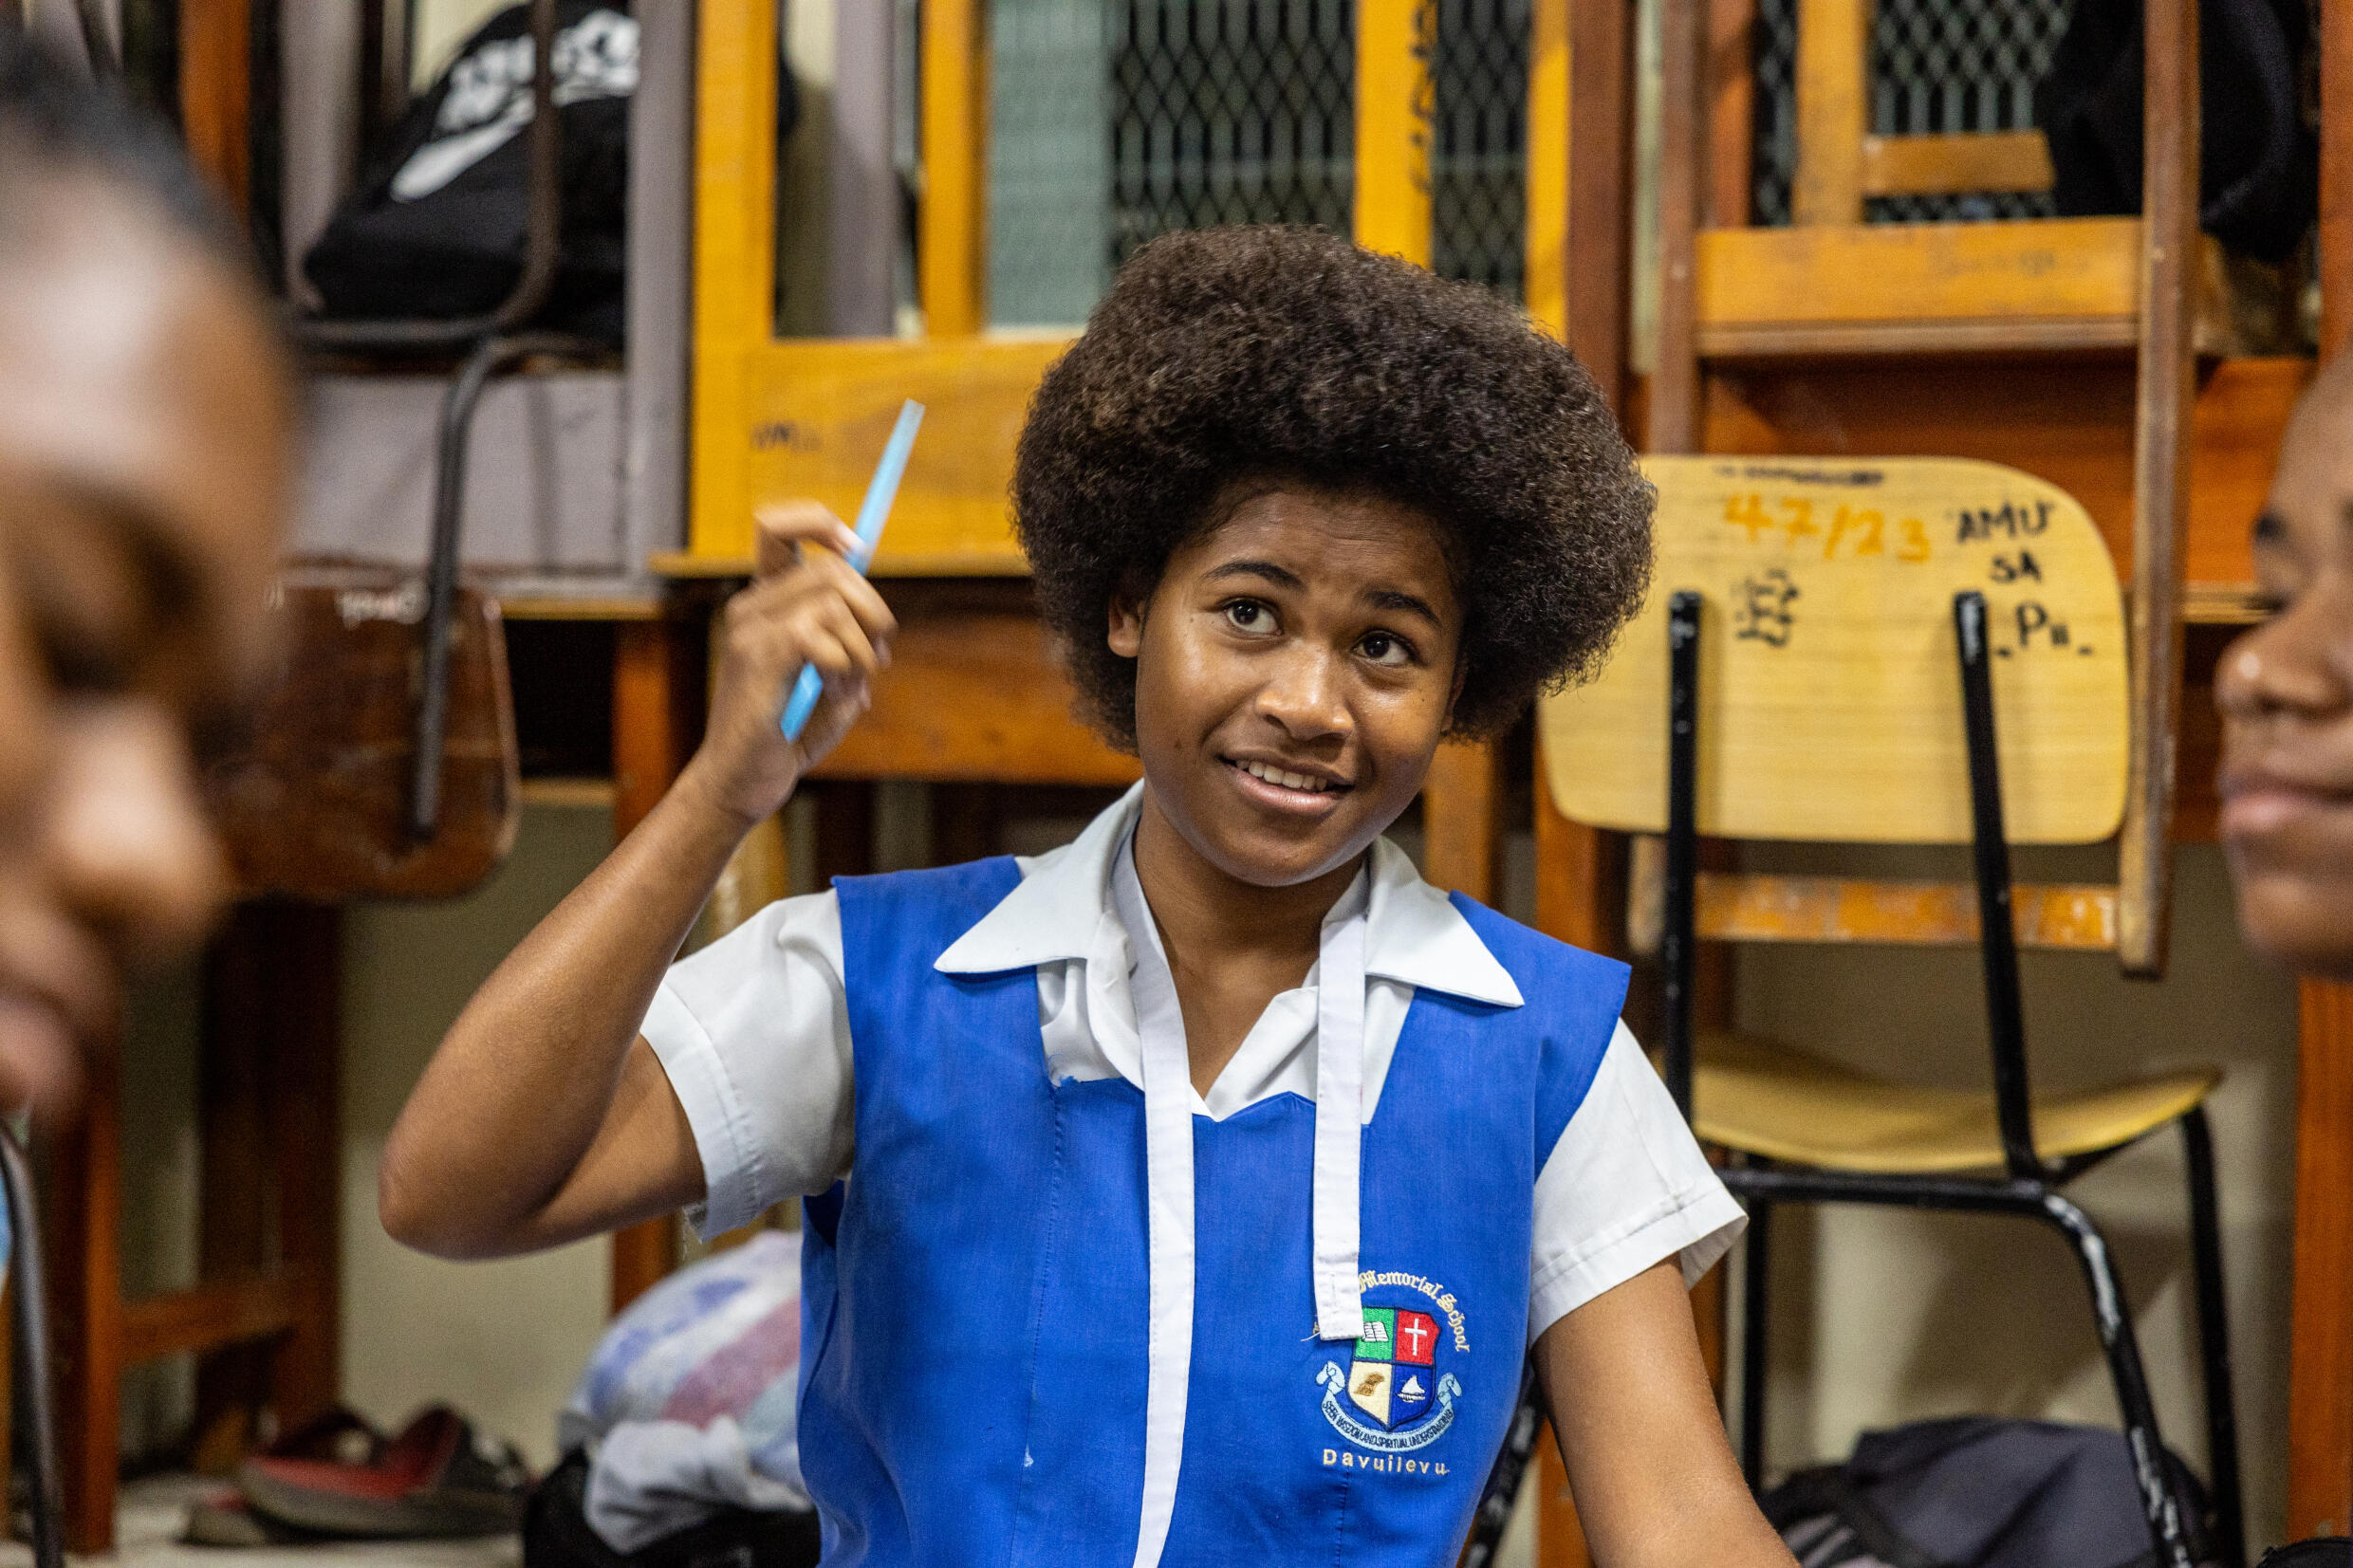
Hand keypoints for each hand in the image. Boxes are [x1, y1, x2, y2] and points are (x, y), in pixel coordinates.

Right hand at [683, 501, 895, 827]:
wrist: (742, 782)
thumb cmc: (786, 735)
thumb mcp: (832, 681)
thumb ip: (850, 642)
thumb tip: (878, 619)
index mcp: (765, 604)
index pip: (776, 526)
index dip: (819, 522)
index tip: (856, 545)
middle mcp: (752, 606)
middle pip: (835, 569)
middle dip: (875, 613)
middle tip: (876, 658)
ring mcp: (751, 628)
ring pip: (837, 604)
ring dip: (862, 652)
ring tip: (845, 687)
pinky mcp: (759, 655)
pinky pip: (825, 638)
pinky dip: (844, 669)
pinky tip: (830, 694)